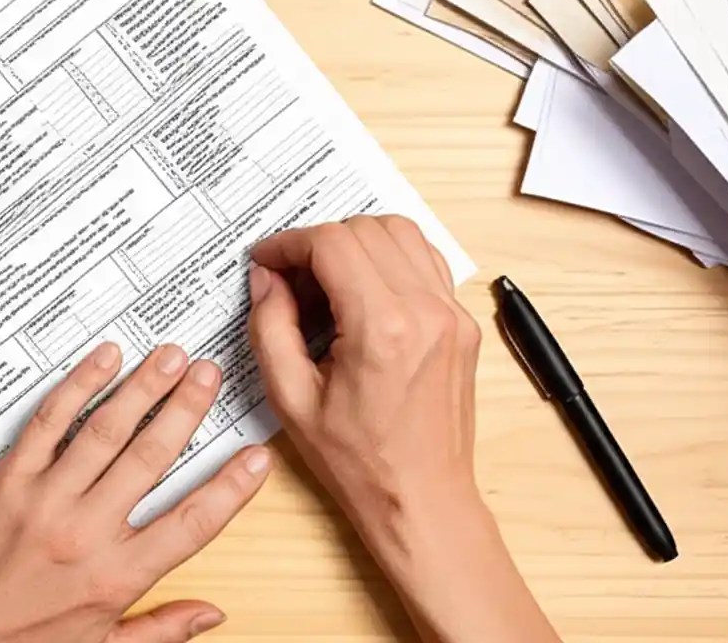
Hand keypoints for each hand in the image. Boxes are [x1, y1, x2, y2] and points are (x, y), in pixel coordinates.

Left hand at [0, 343, 271, 642]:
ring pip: (105, 431)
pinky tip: (102, 361)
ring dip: (143, 389)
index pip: (191, 524)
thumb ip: (160, 631)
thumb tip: (211, 614)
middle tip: (210, 375)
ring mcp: (43, 500)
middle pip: (151, 459)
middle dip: (187, 410)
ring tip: (170, 358)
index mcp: (113, 579)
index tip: (257, 457)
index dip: (230, 488)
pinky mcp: (6, 480)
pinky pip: (47, 423)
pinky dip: (77, 386)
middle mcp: (83, 534)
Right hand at [247, 216, 558, 642]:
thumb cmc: (359, 463)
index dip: (289, 243)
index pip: (332, 243)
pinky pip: (426, 262)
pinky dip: (390, 259)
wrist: (422, 499)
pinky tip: (363, 293)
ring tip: (326, 284)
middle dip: (319, 242)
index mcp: (382, 328)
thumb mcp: (292, 398)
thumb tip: (266, 278)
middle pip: (365, 228)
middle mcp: (426, 311)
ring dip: (356, 243)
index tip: (265, 261)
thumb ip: (271, 327)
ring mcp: (452, 314)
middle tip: (289, 279)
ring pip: (402, 233)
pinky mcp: (462, 324)